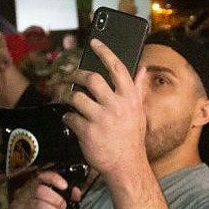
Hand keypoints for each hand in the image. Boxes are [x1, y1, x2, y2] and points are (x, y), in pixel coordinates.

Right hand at [6, 171, 80, 208]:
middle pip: (41, 191)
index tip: (65, 185)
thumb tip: (76, 191)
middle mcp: (22, 195)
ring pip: (40, 206)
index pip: (41, 176)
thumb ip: (66, 197)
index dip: (53, 179)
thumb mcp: (55, 206)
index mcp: (31, 187)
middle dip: (57, 200)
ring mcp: (18, 207)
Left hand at [61, 38, 148, 180]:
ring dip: (67, 97)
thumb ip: (137, 89)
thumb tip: (142, 69)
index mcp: (130, 99)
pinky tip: (71, 121)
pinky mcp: (87, 131)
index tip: (94, 42)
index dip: (105, 52)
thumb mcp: (139, 112)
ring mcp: (101, 118)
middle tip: (69, 76)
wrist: (127, 166)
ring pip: (75, 96)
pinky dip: (67, 118)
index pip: (117, 68)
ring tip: (67, 100)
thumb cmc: (132, 139)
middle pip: (91, 78)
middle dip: (76, 75)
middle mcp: (117, 106)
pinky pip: (69, 117)